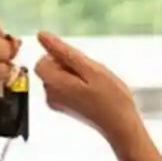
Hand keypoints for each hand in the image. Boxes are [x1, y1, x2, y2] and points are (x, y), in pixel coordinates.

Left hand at [34, 31, 141, 146]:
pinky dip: (74, 84)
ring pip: (57, 76)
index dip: (59, 57)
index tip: (79, 65)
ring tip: (92, 84)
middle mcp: (49, 95)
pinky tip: (90, 91)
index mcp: (54, 85)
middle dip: (67, 65)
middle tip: (90, 75)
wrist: (120, 125)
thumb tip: (41, 35)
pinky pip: (62, 86)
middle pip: (49, 68)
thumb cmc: (110, 96)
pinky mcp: (63, 107)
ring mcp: (55, 103)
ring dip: (73, 74)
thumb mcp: (90, 68)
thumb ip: (63, 51)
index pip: (41, 61)